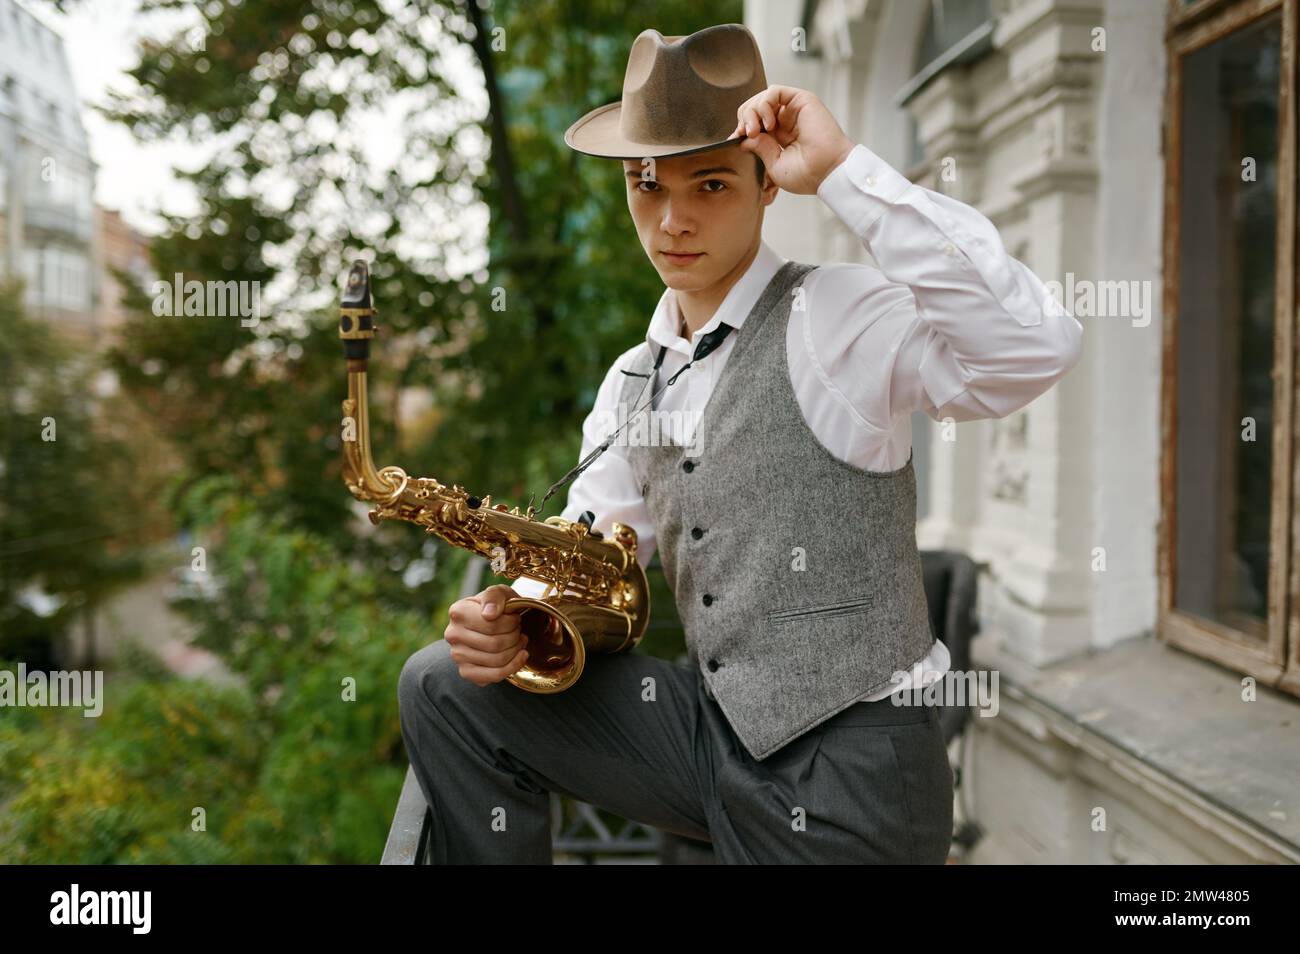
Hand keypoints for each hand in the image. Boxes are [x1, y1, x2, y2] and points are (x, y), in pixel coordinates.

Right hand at [443, 584, 528, 686]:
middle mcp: (452, 634)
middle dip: (515, 637)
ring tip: (520, 640)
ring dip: (516, 650)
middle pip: (495, 644)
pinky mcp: (466, 672)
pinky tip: (520, 656)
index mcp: (458, 611)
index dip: (512, 623)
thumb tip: (489, 614)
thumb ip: (494, 596)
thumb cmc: (499, 607)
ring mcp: (457, 655)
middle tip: (519, 630)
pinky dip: (513, 667)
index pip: (492, 625)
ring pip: (497, 660)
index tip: (516, 618)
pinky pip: (494, 676)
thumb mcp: (500, 593)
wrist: (493, 624)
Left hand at [729, 85, 854, 194]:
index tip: (735, 139)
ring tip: (756, 130)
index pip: (753, 123)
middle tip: (746, 133)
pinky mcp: (801, 100)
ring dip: (752, 111)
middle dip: (744, 118)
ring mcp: (793, 110)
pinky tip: (768, 123)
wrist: (829, 172)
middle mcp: (785, 121)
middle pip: (754, 108)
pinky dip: (765, 104)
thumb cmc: (808, 175)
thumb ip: (759, 148)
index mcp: (778, 137)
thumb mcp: (774, 165)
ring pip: (762, 98)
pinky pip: (774, 92)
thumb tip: (744, 137)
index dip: (741, 128)